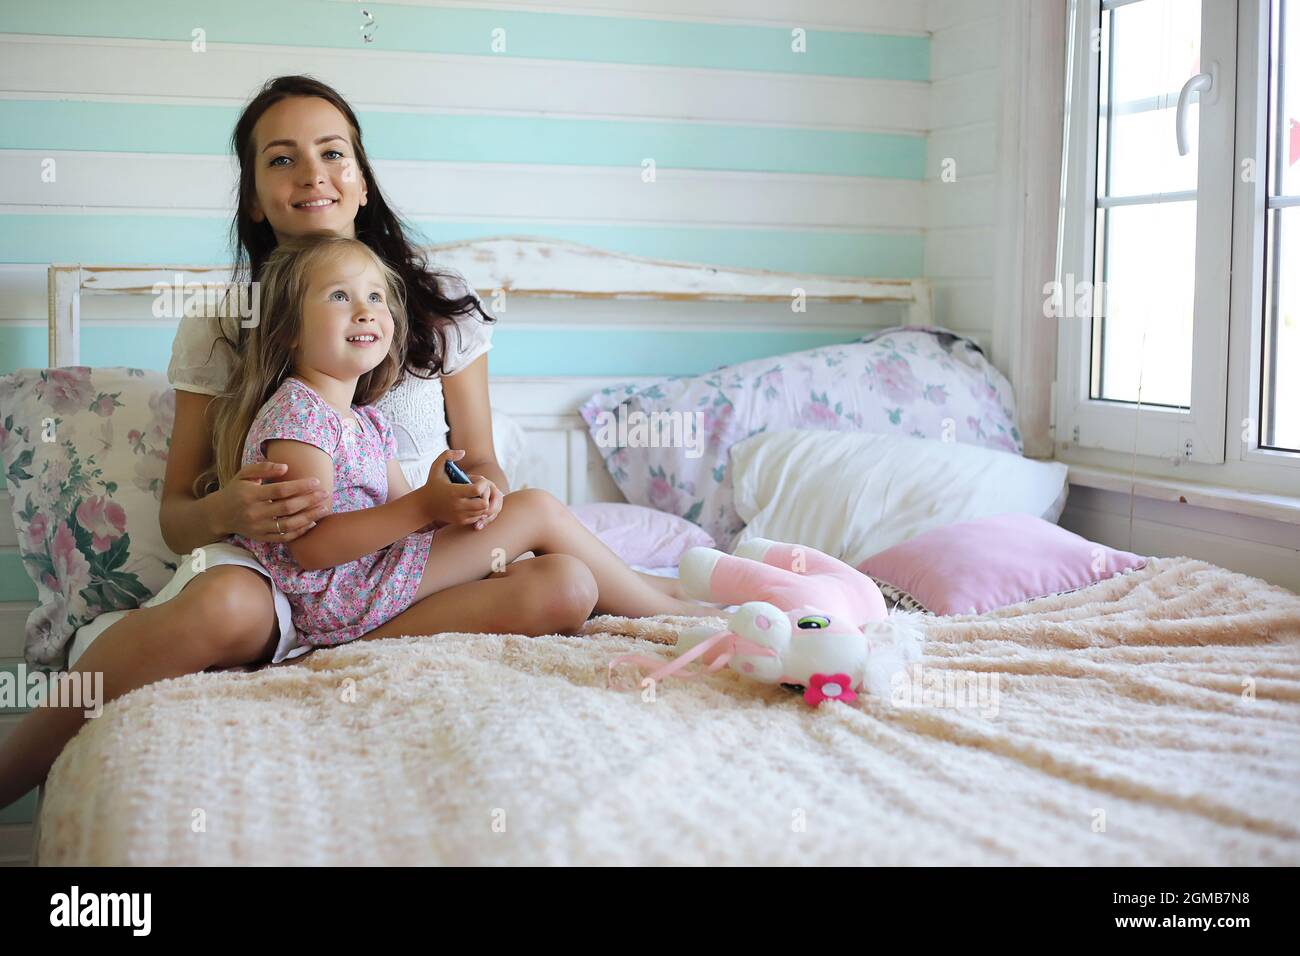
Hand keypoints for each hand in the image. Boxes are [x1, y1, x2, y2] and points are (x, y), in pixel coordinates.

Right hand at [213, 460, 331, 542]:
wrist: (219, 515)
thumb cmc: (236, 490)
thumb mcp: (244, 474)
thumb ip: (264, 467)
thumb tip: (285, 467)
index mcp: (250, 495)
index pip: (280, 490)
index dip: (300, 486)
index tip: (316, 481)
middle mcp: (254, 513)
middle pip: (288, 508)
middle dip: (309, 500)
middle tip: (325, 493)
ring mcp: (258, 528)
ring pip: (289, 525)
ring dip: (309, 517)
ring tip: (324, 508)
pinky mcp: (262, 538)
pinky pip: (284, 537)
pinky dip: (300, 531)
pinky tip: (312, 522)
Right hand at [421, 449, 496, 528]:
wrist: (424, 505)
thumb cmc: (433, 484)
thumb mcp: (436, 467)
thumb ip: (448, 455)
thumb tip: (463, 452)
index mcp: (454, 492)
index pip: (477, 490)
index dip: (483, 484)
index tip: (479, 480)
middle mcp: (458, 505)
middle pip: (483, 503)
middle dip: (485, 495)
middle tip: (480, 489)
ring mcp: (460, 515)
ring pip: (482, 511)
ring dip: (483, 502)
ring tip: (477, 495)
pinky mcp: (460, 521)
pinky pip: (477, 517)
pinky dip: (478, 510)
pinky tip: (472, 502)